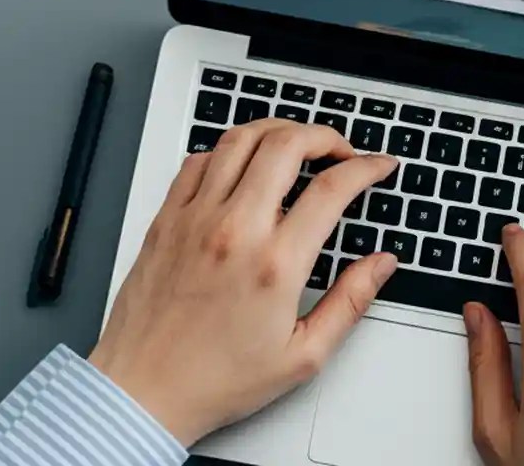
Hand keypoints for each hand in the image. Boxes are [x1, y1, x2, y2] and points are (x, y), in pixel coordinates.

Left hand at [90, 120, 398, 445]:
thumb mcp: (303, 355)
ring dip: (279, 130)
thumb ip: (350, 302)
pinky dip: (229, 149)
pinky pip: (199, 160)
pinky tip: (244, 163)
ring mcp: (195, 219)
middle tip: (341, 150)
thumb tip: (381, 265)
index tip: (379, 166)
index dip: (366, 167)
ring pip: (241, 139)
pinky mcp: (166, 220)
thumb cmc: (215, 380)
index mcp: (275, 265)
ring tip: (298, 143)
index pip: (332, 188)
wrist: (142, 393)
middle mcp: (234, 231)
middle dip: (326, 136)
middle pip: (287, 145)